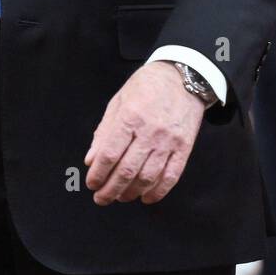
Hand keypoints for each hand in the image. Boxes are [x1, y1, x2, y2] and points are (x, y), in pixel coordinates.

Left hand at [84, 60, 206, 205]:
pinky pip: (171, 176)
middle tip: (101, 198)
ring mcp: (169, 141)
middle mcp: (150, 132)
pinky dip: (157, 192)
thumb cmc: (147, 86)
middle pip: (126, 171)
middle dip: (110, 190)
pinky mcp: (184, 147)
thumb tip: (91, 160)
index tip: (91, 183)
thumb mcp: (119, 101)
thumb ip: (104, 131)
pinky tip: (146, 197)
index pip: (109, 154)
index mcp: (130, 117)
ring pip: (147, 178)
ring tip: (121, 197)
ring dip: (131, 193)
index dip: (98, 174)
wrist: (183, 76)